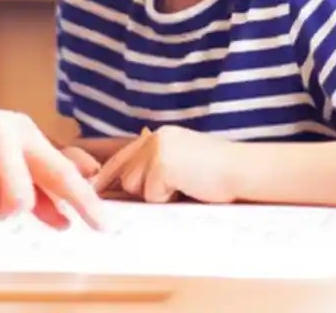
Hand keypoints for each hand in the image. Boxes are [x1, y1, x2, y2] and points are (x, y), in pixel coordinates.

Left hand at [91, 126, 237, 203]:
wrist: (243, 169)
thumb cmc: (218, 172)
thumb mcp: (182, 160)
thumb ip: (157, 164)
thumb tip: (129, 181)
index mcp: (158, 137)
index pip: (123, 156)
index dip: (106, 175)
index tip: (92, 188)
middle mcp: (153, 139)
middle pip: (126, 175)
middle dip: (142, 189)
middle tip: (175, 187)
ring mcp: (156, 151)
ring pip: (136, 186)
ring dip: (156, 194)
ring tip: (184, 186)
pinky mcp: (162, 165)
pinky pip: (152, 195)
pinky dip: (168, 198)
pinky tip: (189, 187)